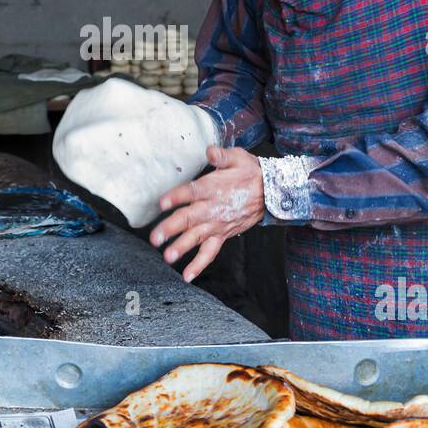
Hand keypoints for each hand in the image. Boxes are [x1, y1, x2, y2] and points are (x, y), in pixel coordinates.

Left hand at [149, 146, 263, 282]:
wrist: (272, 193)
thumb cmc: (251, 173)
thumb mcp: (238, 158)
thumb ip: (221, 155)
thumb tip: (209, 151)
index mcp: (212, 188)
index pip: (190, 192)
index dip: (176, 197)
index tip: (161, 203)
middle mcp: (212, 208)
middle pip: (188, 219)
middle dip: (170, 229)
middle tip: (154, 238)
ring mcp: (217, 224)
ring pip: (196, 238)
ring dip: (181, 248)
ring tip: (167, 257)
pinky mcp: (223, 235)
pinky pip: (210, 252)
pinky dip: (199, 264)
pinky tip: (187, 275)